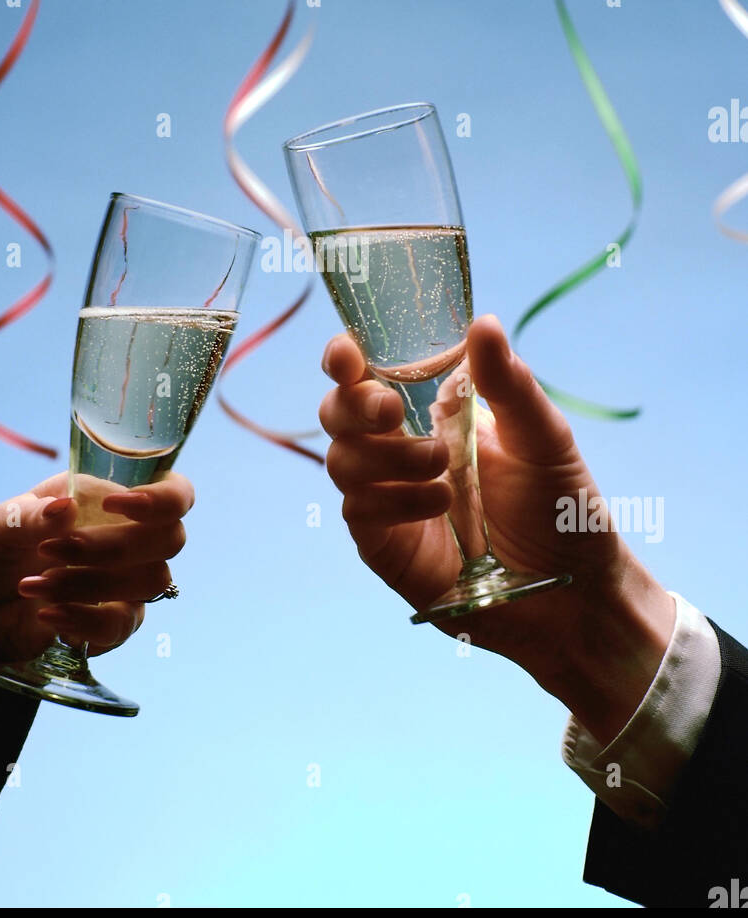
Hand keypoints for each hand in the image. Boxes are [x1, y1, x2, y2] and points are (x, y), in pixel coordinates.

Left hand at [0, 472, 192, 665]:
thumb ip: (28, 516)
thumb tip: (66, 508)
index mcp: (106, 498)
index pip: (175, 494)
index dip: (162, 500)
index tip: (117, 506)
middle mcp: (127, 537)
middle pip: (170, 539)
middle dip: (113, 547)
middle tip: (50, 553)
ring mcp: (125, 582)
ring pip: (150, 582)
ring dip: (92, 584)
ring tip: (35, 586)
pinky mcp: (112, 622)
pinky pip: (123, 624)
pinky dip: (85, 620)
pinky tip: (47, 615)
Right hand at [320, 315, 673, 742]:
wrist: (579, 595)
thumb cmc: (565, 511)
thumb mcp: (544, 439)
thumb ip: (509, 384)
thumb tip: (483, 322)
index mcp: (432, 413)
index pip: (369, 375)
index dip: (345, 359)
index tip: (348, 354)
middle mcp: (400, 451)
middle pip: (337, 413)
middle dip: (355, 405)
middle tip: (393, 411)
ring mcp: (388, 500)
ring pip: (341, 460)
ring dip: (386, 456)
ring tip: (443, 468)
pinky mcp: (386, 547)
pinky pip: (359, 511)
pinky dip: (394, 500)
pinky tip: (439, 505)